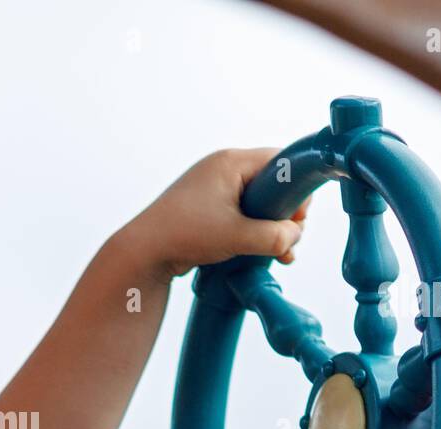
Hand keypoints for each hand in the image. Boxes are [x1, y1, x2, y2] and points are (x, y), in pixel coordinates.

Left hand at [125, 147, 310, 280]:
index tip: (298, 219)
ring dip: (271, 228)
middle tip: (286, 241)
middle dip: (285, 215)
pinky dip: (253, 232)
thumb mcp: (237, 237)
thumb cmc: (184, 235)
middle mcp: (224, 169)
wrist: (143, 252)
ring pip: (260, 203)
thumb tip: (294, 236)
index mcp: (231, 162)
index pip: (281, 163)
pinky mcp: (210, 209)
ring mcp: (215, 189)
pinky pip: (243, 214)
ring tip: (277, 254)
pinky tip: (259, 253)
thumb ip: (274, 236)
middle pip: (273, 184)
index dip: (295, 191)